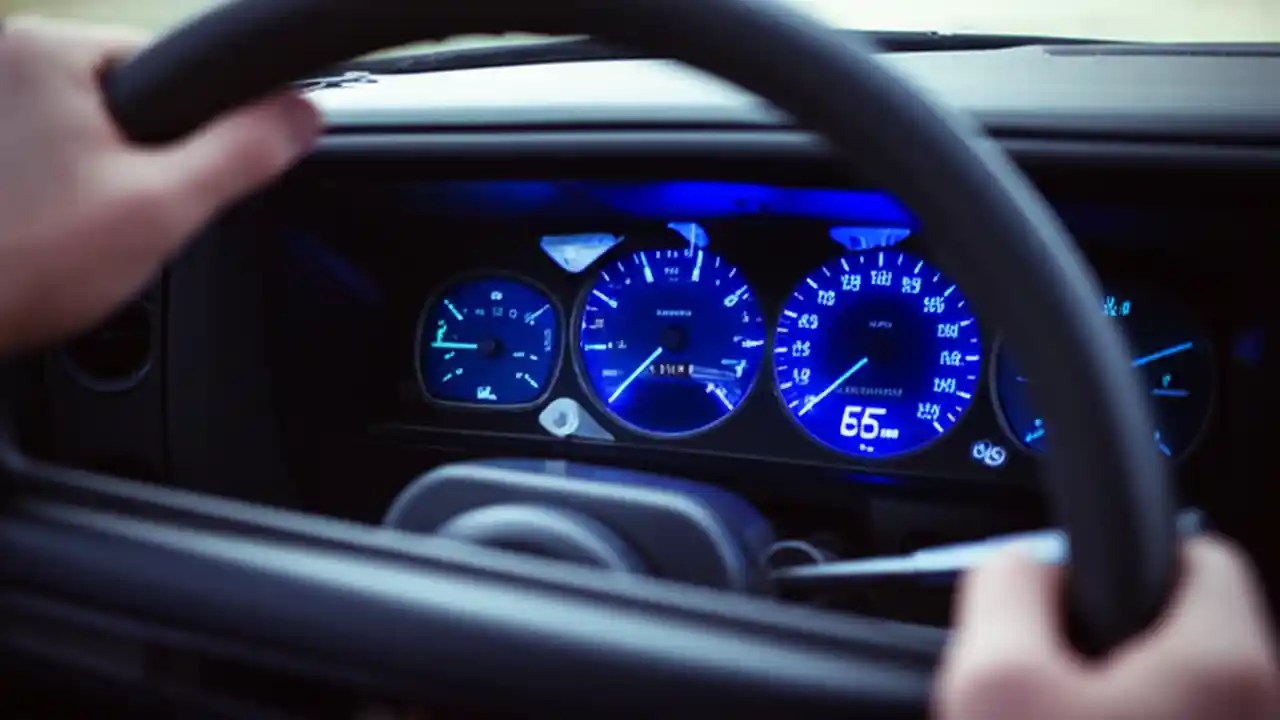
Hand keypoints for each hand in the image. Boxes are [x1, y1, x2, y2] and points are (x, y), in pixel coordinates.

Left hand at [0, 17, 319, 350]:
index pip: (170, 67)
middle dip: (139, 162)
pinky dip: (57, 189)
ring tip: (72, 229)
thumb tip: (302, 113)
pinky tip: (43, 231)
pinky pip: (46, 152)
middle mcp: (1, 58)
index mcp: (46, 49)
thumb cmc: (23, 264)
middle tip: (116, 218)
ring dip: (97, 178)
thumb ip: (242, 152)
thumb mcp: (162, 208)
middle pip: (125, 101)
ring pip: (85, 131)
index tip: (168, 186)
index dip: (193, 134)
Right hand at [936, 537, 1278, 718]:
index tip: (1069, 581)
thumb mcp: (993, 682)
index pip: (1201, 550)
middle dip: (1106, 634)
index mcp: (1225, 662)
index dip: (1120, 547)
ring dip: (1112, 693)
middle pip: (1183, 625)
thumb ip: (1006, 586)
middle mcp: (1262, 705)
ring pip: (1173, 687)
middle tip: (1045, 678)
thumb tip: (1021, 564)